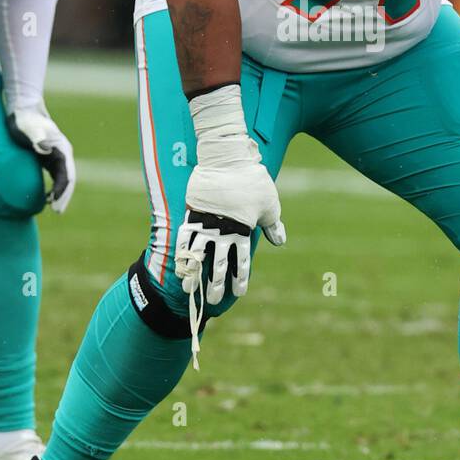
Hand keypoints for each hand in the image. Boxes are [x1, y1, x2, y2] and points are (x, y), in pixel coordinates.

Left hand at [7, 104, 75, 212]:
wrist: (23, 109)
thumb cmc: (24, 119)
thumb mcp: (28, 128)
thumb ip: (36, 137)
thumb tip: (45, 150)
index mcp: (62, 148)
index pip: (67, 175)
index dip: (63, 191)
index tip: (55, 203)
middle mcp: (62, 153)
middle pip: (68, 179)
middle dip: (64, 196)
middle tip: (57, 212)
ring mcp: (56, 155)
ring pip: (62, 179)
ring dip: (60, 194)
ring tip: (53, 208)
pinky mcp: (47, 157)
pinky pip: (55, 176)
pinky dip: (53, 187)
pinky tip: (45, 197)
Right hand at [175, 84, 284, 310]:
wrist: (227, 159)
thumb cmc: (253, 181)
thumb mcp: (270, 204)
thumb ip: (272, 225)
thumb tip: (280, 241)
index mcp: (243, 231)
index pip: (242, 262)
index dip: (240, 279)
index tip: (238, 293)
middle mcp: (223, 232)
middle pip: (219, 265)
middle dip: (216, 285)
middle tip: (213, 300)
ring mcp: (205, 223)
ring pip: (198, 256)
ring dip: (194, 275)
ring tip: (190, 290)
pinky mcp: (191, 213)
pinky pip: (184, 238)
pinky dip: (181, 254)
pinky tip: (179, 267)